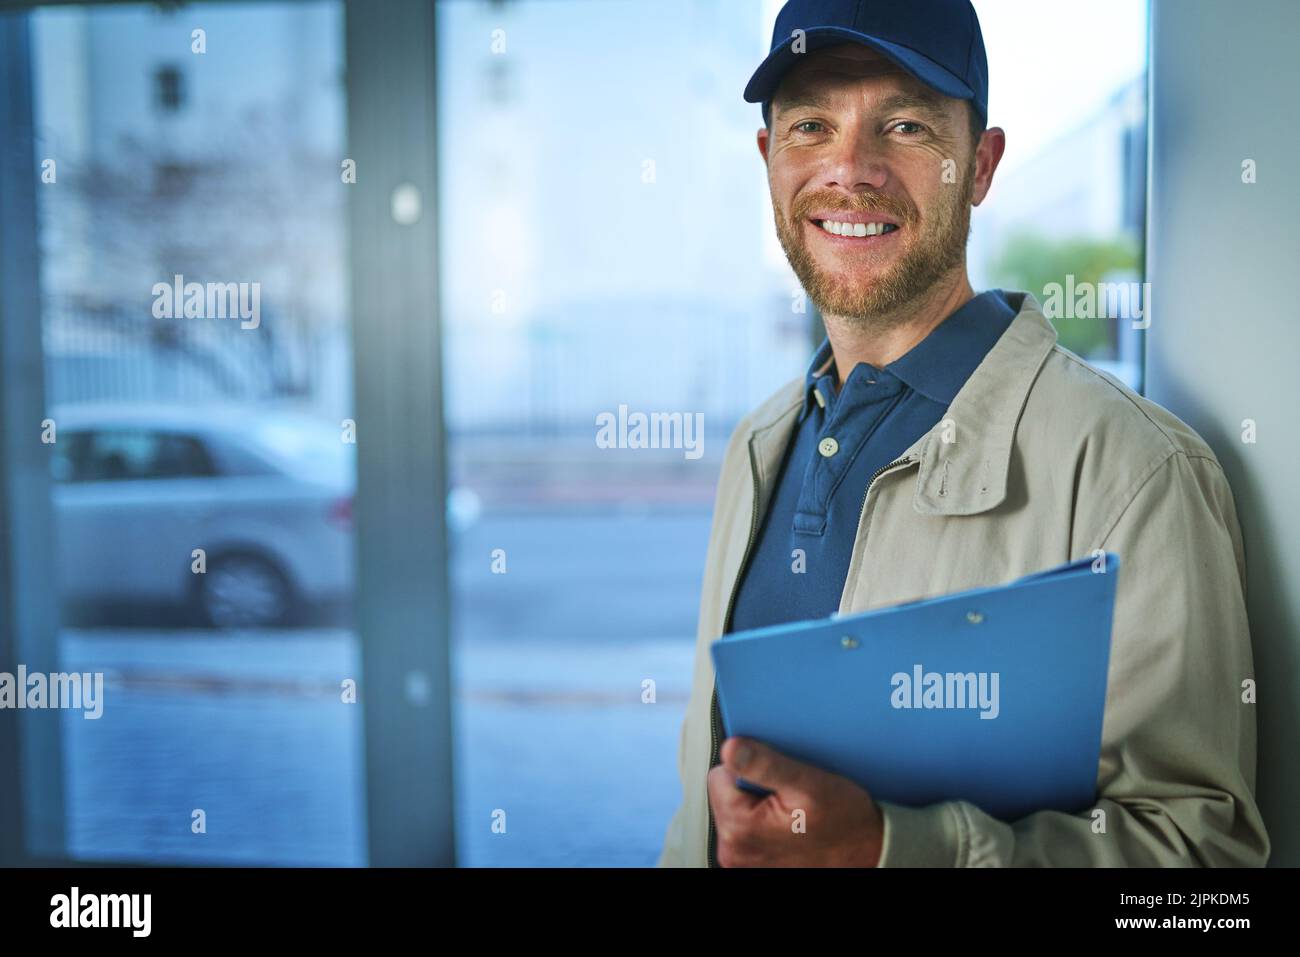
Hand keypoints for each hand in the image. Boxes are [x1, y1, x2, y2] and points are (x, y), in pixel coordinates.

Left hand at [708, 736, 883, 866]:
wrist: (870, 853)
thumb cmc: (845, 821)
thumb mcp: (809, 784)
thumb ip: (765, 764)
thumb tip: (729, 748)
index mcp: (738, 829)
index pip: (720, 775)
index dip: (750, 768)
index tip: (779, 779)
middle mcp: (732, 852)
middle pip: (726, 794)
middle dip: (754, 787)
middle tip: (789, 795)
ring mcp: (741, 862)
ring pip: (736, 810)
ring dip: (760, 805)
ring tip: (792, 810)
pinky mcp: (752, 865)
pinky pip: (747, 829)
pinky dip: (765, 822)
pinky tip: (790, 825)